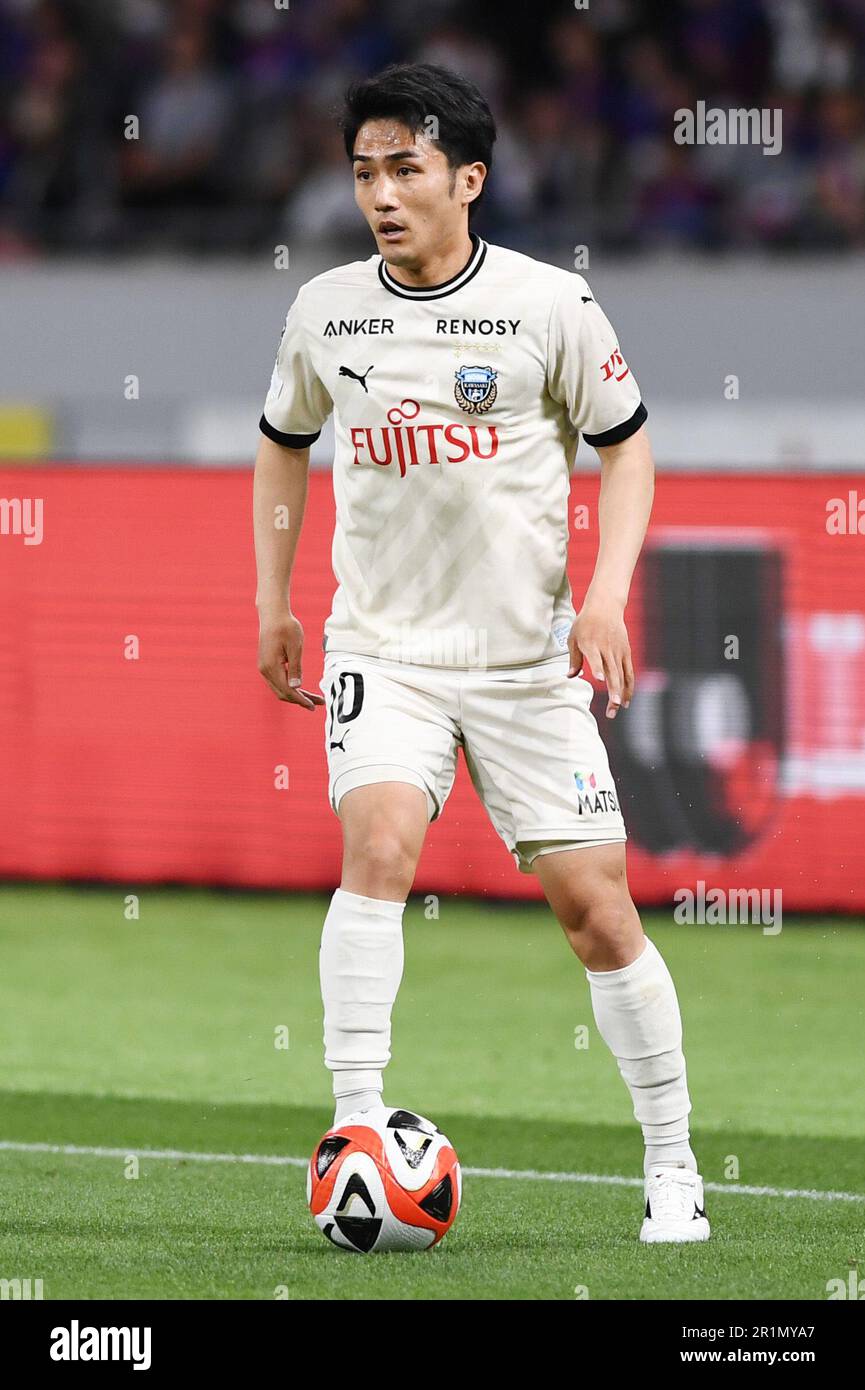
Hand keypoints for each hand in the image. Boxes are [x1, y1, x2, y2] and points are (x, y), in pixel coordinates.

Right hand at [256, 606, 323, 710]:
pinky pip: (278, 681)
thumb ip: (296, 668)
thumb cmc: (286, 627)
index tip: (315, 705)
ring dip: (296, 695)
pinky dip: (289, 687)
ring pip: (280, 688)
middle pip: (283, 693)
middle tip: (319, 703)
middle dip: (300, 700)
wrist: (273, 614)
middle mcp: (265, 670)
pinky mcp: (266, 664)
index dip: (301, 700)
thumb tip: (296, 687)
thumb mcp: (295, 647)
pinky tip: (301, 688)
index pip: (287, 690)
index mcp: (271, 667)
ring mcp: (264, 667)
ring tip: (313, 698)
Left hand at [568, 597, 634, 718]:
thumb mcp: (574, 638)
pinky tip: (625, 700)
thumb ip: (574, 659)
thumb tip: (569, 677)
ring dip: (620, 693)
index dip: (597, 668)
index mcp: (591, 644)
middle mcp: (607, 649)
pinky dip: (628, 686)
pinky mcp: (626, 653)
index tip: (599, 679)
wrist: (605, 607)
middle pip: (612, 672)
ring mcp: (618, 651)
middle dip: (613, 691)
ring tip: (617, 708)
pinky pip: (629, 672)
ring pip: (622, 675)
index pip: (595, 657)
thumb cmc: (585, 623)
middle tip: (612, 708)